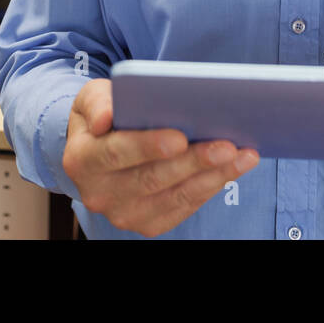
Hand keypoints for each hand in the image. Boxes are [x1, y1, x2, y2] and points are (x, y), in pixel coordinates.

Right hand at [61, 79, 258, 237]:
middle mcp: (99, 194)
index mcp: (81, 160)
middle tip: (226, 145)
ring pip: (175, 196)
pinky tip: (234, 168)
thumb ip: (98, 103)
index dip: (148, 146)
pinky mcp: (148, 224)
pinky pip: (184, 207)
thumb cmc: (103, 116)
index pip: (116, 153)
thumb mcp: (91, 98)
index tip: (180, 137)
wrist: (98, 149)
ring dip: (213, 176)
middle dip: (193, 161)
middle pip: (152, 178)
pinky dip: (211, 187)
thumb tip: (105, 118)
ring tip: (242, 154)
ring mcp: (124, 214)